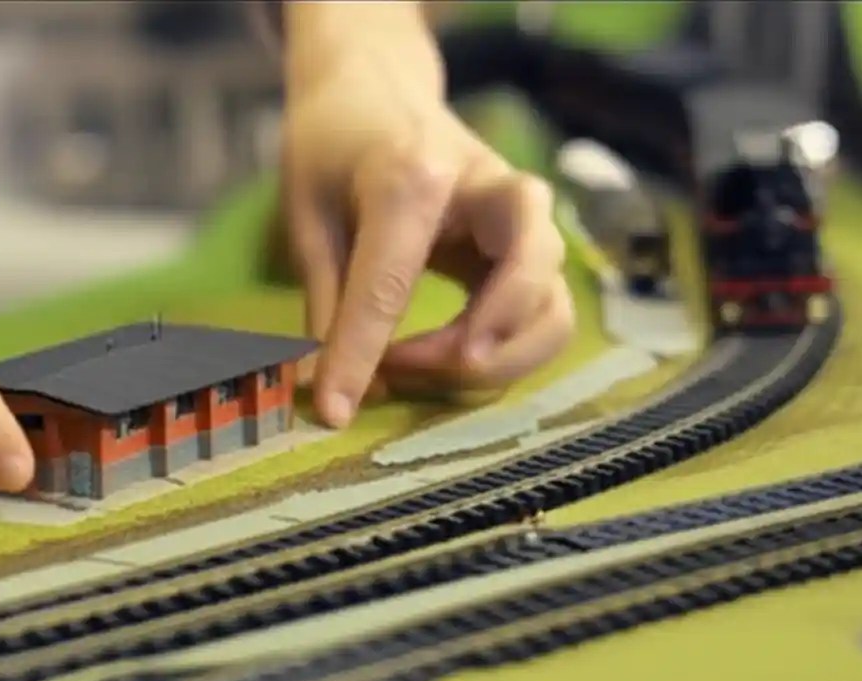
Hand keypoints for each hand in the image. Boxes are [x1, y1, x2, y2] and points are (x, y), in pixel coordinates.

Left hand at [281, 5, 573, 427]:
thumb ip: (324, 300)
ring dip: (498, 358)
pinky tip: (448, 355)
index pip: (392, 279)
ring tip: (419, 367)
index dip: (359, 355)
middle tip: (402, 369)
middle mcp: (488, 187)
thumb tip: (323, 388)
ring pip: (554, 305)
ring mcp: (522, 216)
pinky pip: (546, 313)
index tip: (332, 412)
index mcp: (413, 171)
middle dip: (476, 343)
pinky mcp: (530, 245)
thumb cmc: (335, 144)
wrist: (376, 86)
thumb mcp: (307, 212)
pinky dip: (509, 351)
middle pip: (531, 271)